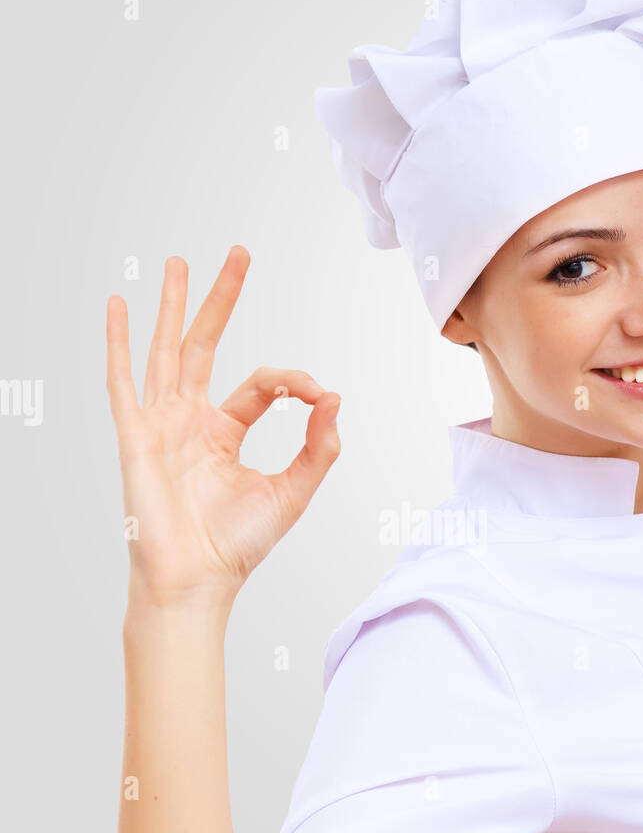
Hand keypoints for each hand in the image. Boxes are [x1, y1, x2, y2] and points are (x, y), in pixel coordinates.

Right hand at [106, 246, 340, 608]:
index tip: (320, 395)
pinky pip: (123, 382)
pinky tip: (116, 305)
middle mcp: (190, 421)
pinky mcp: (137, 436)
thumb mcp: (291, 492)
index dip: (294, 382)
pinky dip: (118, 343)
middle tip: (239, 253)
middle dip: (221, 299)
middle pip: (205, 346)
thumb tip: (336, 400)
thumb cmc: (236, 546)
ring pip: (167, 350)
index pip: (261, 384)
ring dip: (174, 306)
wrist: (197, 579)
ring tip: (178, 262)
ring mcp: (161, 424)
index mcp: (223, 432)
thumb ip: (317, 448)